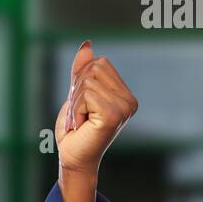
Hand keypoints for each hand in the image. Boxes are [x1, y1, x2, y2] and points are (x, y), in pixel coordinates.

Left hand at [54, 41, 136, 178]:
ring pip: (88, 81)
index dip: (81, 80)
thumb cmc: (75, 129)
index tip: (83, 105)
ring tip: (81, 120)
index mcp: (125, 95)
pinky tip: (82, 125)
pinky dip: (76, 109)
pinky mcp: (113, 115)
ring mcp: (124, 108)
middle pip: (94, 68)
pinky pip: (86, 94)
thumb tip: (87, 44)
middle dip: (77, 89)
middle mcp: (130, 101)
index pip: (100, 62)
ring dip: (75, 101)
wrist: (73, 157)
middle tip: (81, 114)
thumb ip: (82, 70)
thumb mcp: (77, 94)